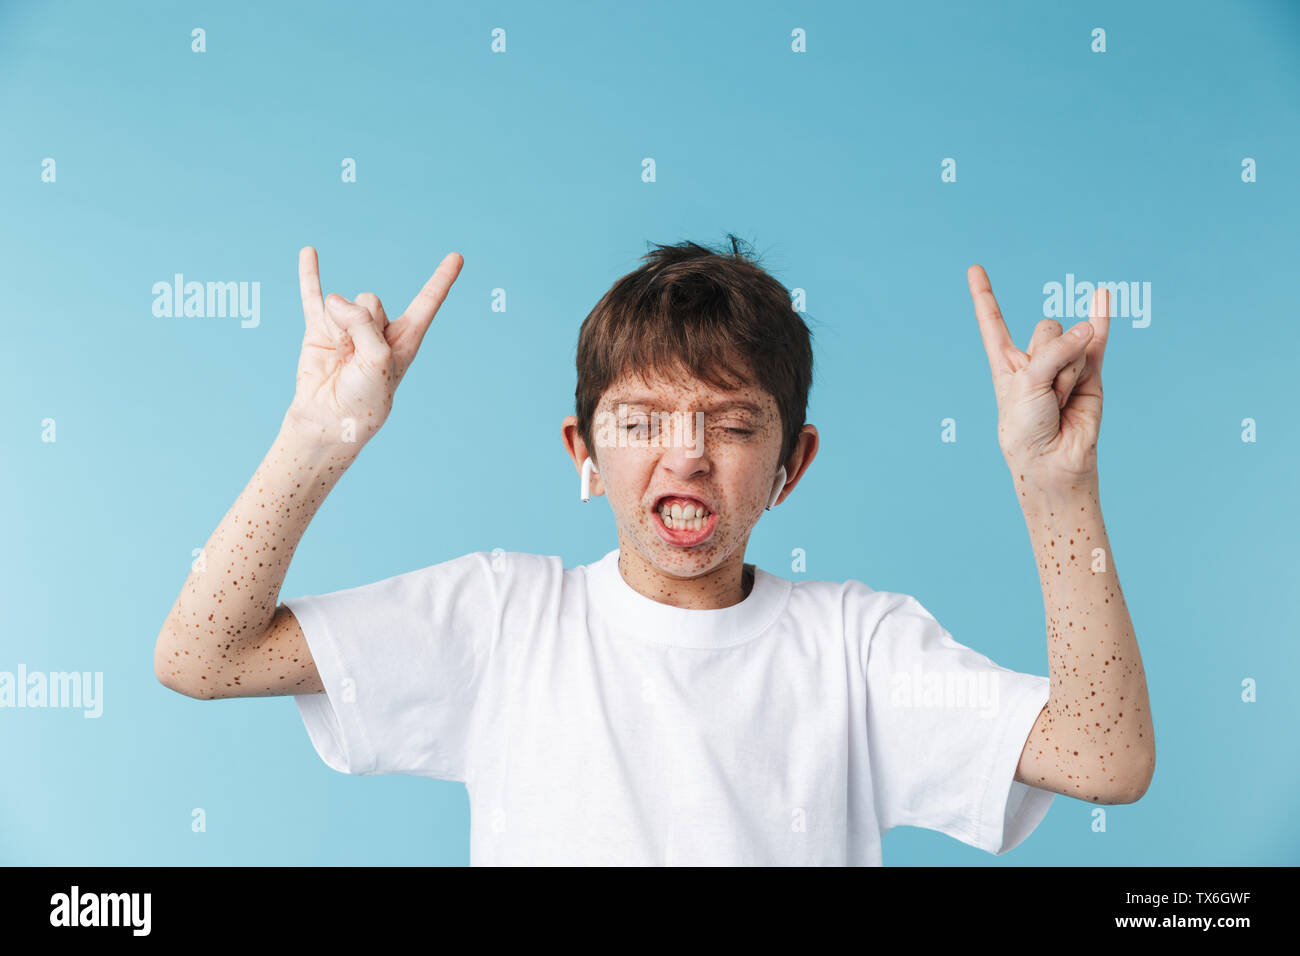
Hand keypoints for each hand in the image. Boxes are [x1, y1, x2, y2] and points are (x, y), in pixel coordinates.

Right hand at [284, 246, 463, 448]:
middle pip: (371, 300)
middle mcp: (378, 331)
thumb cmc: (365, 397)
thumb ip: (363, 323)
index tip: (456, 257)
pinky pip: (313, 296)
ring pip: (345, 302)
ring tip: (340, 353)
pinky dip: (310, 274)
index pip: (426, 302)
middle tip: (357, 354)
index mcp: (404, 339)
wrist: (330, 418)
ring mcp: (348, 328)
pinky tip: (309, 252)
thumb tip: (335, 299)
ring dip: (340, 324)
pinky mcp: (320, 330)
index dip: (441, 280)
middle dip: (363, 322)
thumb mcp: (379, 359)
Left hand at [966, 265, 1109, 487]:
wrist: (1054, 461)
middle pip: (1046, 329)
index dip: (984, 297)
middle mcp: (1034, 360)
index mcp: (1006, 364)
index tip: (974, 270)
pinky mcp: (1091, 373)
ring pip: (1073, 343)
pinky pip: (1099, 340)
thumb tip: (1088, 327)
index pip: (992, 324)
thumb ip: (1054, 351)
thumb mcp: (1026, 385)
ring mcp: (1064, 365)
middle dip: (1049, 357)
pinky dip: (1102, 317)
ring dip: (1068, 372)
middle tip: (1045, 393)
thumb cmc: (1026, 428)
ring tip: (1061, 401)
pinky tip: (1103, 294)